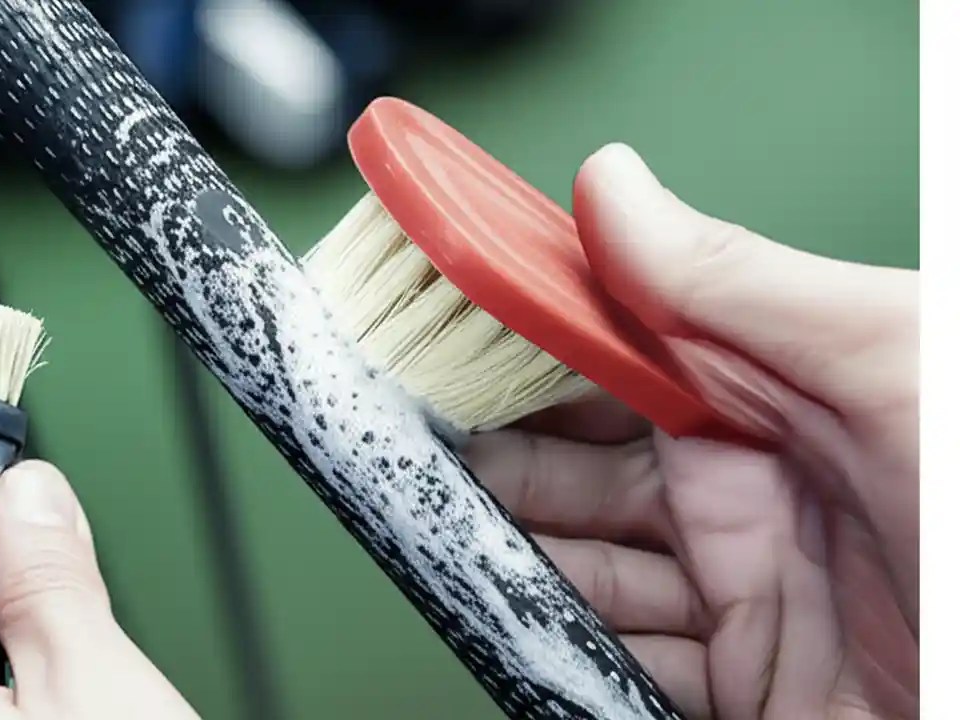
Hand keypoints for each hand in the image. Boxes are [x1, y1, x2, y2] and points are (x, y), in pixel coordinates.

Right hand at [467, 144, 917, 718]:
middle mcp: (751, 484)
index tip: (438, 322)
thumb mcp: (890, 364)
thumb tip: (611, 188)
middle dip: (492, 445)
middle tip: (408, 433)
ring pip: (584, 557)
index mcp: (779, 390)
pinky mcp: (743, 682)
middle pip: (582, 458)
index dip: (526, 333)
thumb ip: (740, 285)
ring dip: (504, 541)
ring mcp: (743, 585)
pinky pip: (620, 654)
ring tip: (428, 519)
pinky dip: (552, 635)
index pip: (620, 345)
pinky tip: (503, 605)